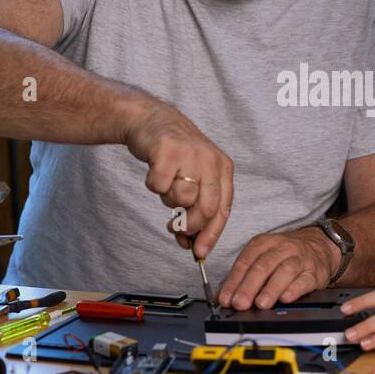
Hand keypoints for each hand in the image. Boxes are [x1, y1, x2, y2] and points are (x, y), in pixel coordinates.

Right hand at [123, 97, 233, 258]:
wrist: (151, 120)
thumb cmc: (175, 155)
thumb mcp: (195, 177)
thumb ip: (196, 208)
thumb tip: (192, 245)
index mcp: (223, 168)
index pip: (223, 210)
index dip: (211, 235)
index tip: (200, 253)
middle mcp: (210, 160)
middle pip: (206, 209)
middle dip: (190, 226)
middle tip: (175, 227)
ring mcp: (190, 154)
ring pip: (181, 198)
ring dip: (169, 200)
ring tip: (167, 184)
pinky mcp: (167, 151)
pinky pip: (159, 186)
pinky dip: (154, 185)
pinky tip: (155, 171)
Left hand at [217, 227, 339, 309]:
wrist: (319, 245)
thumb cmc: (286, 255)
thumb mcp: (263, 257)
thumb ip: (243, 276)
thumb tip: (222, 298)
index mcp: (264, 243)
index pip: (245, 262)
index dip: (233, 281)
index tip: (225, 299)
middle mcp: (282, 248)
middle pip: (263, 266)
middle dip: (249, 287)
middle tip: (239, 304)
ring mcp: (300, 259)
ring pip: (284, 271)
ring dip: (271, 289)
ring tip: (261, 304)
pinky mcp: (315, 272)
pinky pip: (304, 280)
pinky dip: (294, 289)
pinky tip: (285, 298)